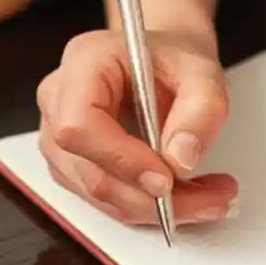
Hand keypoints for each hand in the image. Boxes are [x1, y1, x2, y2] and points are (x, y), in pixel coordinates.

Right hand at [36, 28, 237, 224]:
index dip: (122, 160)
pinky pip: (102, 199)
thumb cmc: (171, 58)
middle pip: (89, 170)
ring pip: (96, 193)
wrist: (160, 60)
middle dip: (151, 197)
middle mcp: (58, 101)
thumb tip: (181, 161)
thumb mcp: (201, 69)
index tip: (167, 179)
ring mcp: (55, 136)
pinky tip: (180, 195)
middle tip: (210, 198)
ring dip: (153, 207)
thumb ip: (200, 110)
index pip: (80, 126)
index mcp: (82, 63)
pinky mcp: (68, 164)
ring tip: (207, 196)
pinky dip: (144, 206)